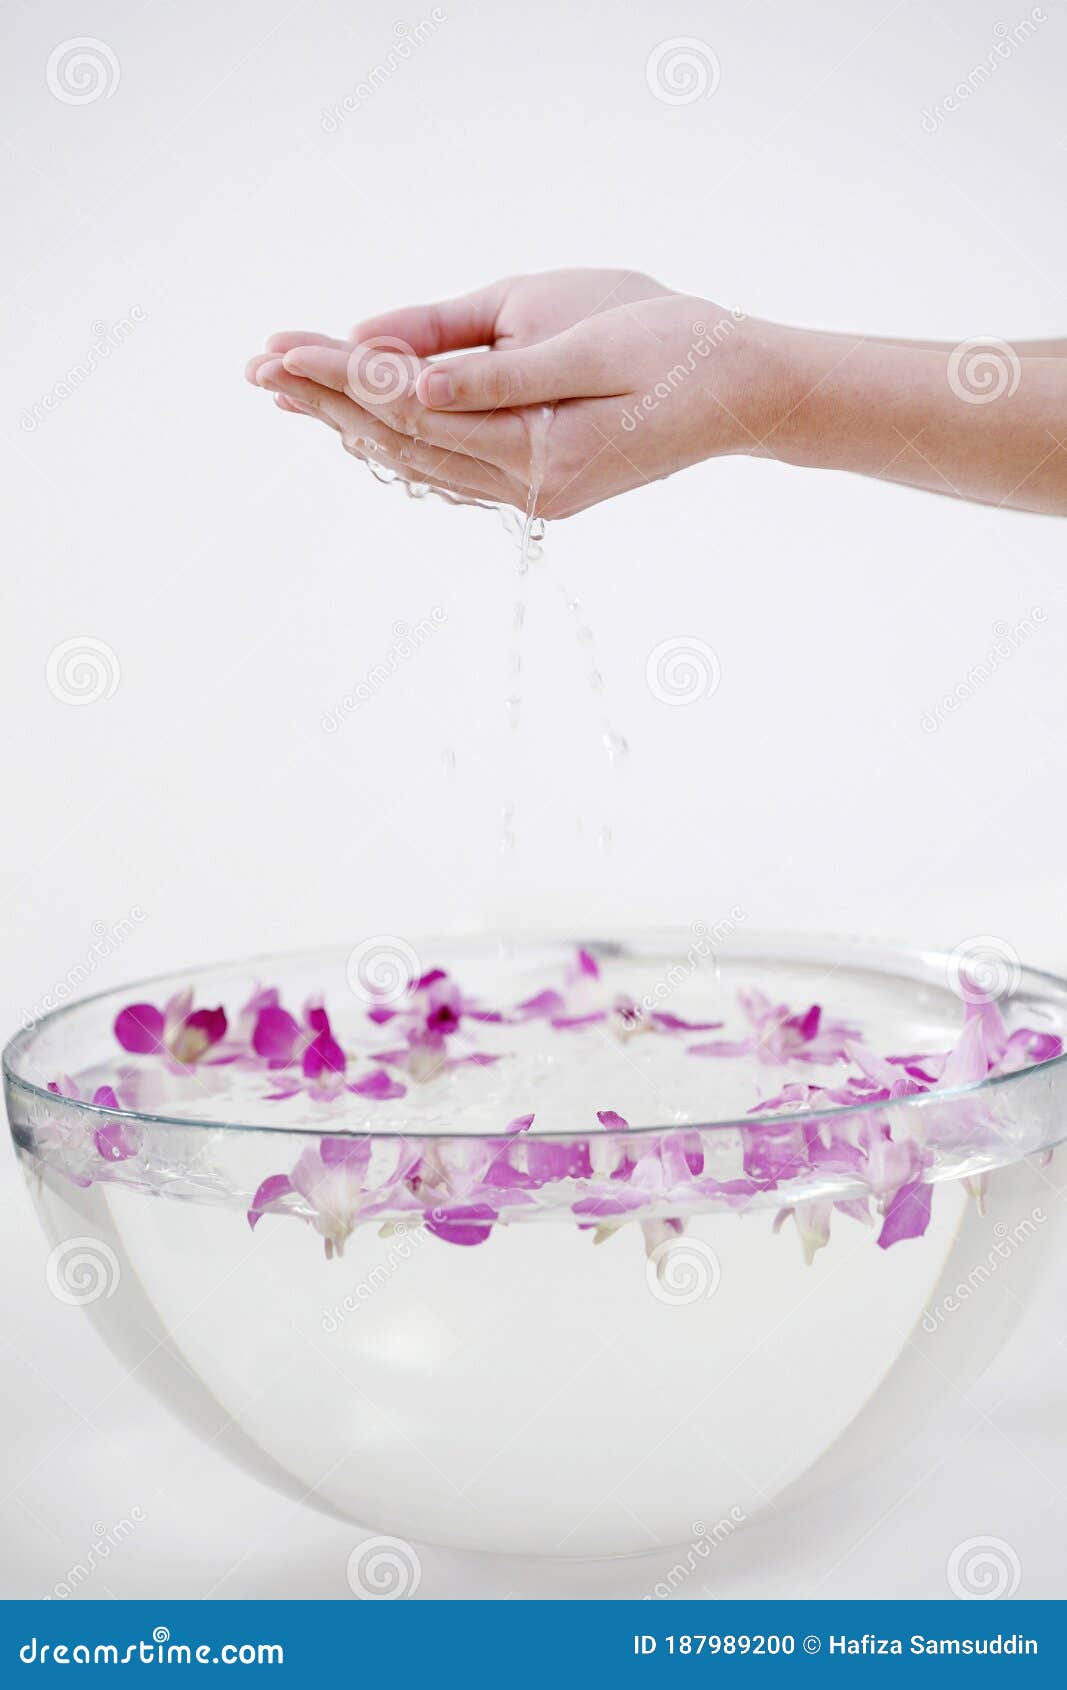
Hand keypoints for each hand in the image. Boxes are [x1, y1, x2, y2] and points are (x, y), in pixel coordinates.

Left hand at [246, 270, 767, 516]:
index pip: (412, 411)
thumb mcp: (580, 334)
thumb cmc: (673, 345)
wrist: (745, 390)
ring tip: (291, 390)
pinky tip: (365, 420)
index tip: (282, 349)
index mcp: (536, 451)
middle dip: (330, 402)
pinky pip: (451, 464)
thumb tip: (402, 376)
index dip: (343, 377)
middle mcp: (527, 487)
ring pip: (422, 460)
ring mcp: (534, 493)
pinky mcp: (543, 481)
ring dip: (354, 424)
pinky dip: (400, 438)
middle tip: (260, 367)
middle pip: (403, 445)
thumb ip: (487, 364)